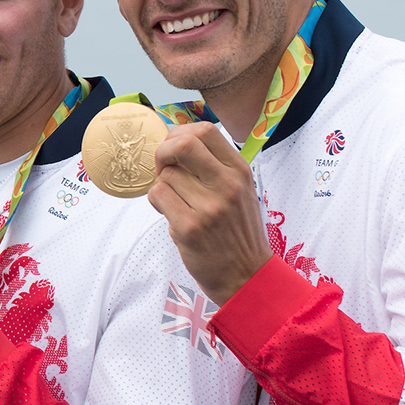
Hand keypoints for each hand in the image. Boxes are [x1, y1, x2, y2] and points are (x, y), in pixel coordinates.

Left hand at [147, 122, 273, 303]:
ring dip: (162, 186)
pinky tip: (173, 216)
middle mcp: (227, 184)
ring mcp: (209, 207)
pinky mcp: (190, 228)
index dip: (180, 135)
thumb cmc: (238, 231)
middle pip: (181, 144)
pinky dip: (158, 203)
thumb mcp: (240, 190)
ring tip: (177, 203)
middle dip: (162, 153)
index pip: (205, 130)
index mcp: (239, 170)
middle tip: (163, 170)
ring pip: (165, 175)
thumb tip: (177, 140)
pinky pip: (158, 196)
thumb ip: (214, 165)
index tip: (175, 152)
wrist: (246, 275)